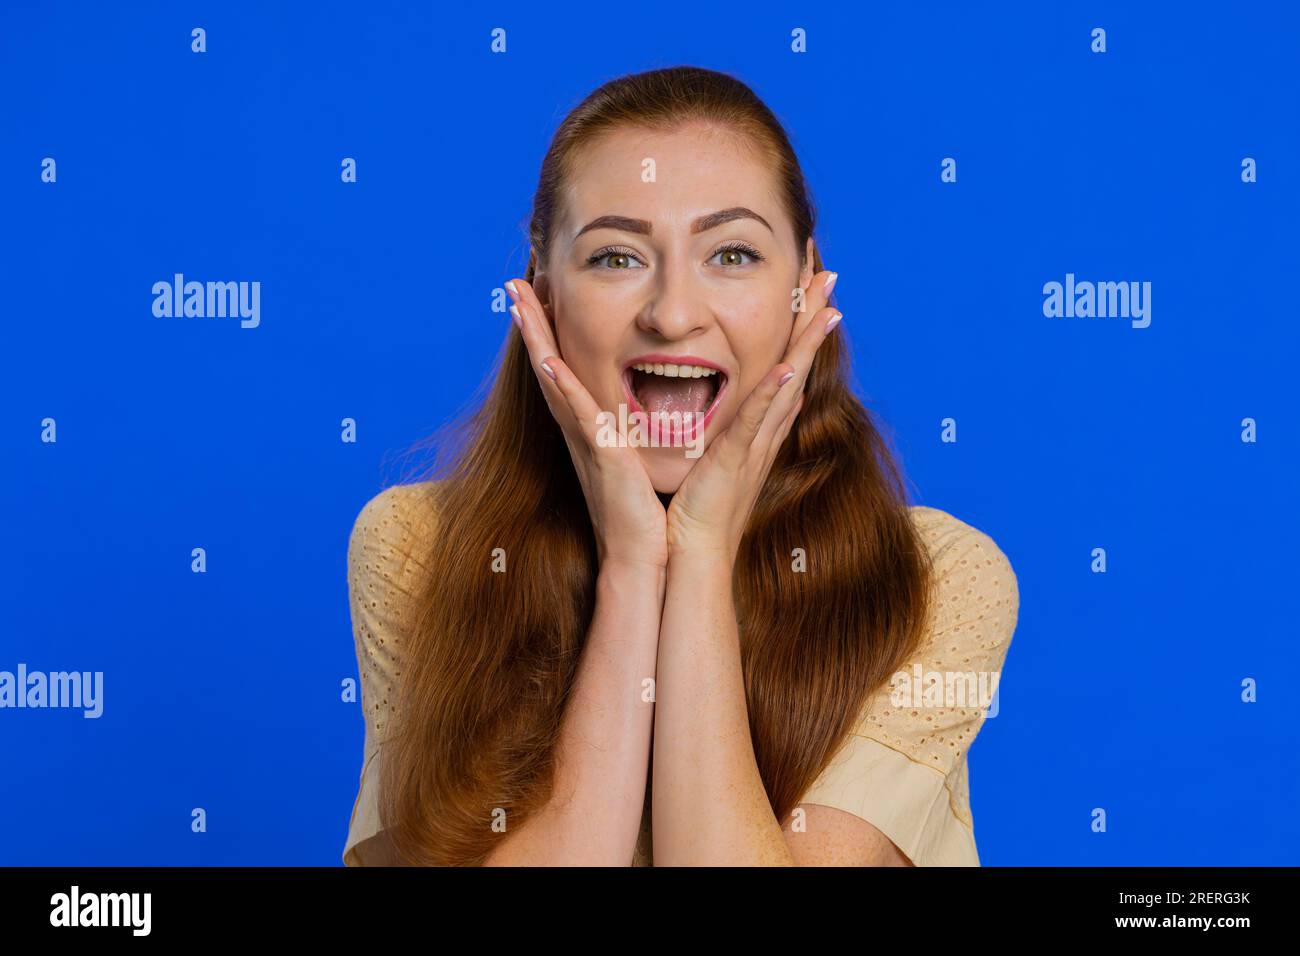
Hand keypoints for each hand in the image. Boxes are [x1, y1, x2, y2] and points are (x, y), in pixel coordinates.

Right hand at [506, 278, 668, 570]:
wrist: (643, 556)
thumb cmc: (646, 514)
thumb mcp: (641, 461)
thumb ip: (637, 434)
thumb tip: (655, 410)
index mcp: (592, 428)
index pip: (567, 370)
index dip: (551, 333)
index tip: (542, 295)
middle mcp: (581, 429)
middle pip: (549, 365)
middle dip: (532, 323)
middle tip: (515, 282)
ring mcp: (586, 439)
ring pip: (554, 379)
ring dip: (535, 339)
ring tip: (518, 302)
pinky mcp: (600, 454)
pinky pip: (578, 413)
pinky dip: (562, 386)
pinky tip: (547, 359)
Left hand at [665, 269, 841, 562]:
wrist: (693, 557)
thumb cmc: (694, 515)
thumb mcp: (709, 461)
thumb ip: (719, 432)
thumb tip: (730, 407)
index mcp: (755, 431)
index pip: (783, 370)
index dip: (799, 330)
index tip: (810, 292)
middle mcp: (764, 434)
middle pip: (797, 366)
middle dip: (814, 321)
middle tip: (832, 277)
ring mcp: (755, 445)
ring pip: (788, 384)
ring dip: (807, 343)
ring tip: (828, 305)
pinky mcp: (736, 461)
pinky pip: (758, 421)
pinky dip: (773, 393)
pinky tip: (787, 366)